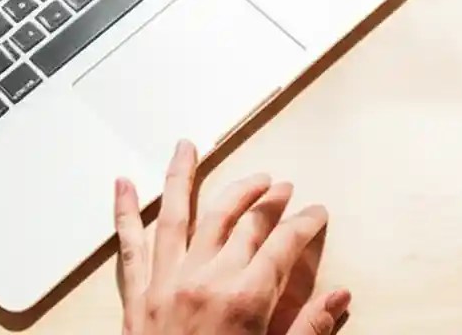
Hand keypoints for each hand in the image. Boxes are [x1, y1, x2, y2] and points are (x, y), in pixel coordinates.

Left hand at [115, 141, 350, 334]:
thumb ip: (307, 330)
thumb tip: (339, 297)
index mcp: (244, 298)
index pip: (283, 242)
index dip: (304, 222)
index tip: (316, 213)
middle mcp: (204, 279)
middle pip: (238, 219)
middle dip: (262, 196)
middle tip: (277, 184)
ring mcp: (166, 283)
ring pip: (180, 215)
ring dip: (187, 176)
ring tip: (189, 146)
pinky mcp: (136, 297)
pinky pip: (129, 246)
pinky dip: (124, 213)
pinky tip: (122, 183)